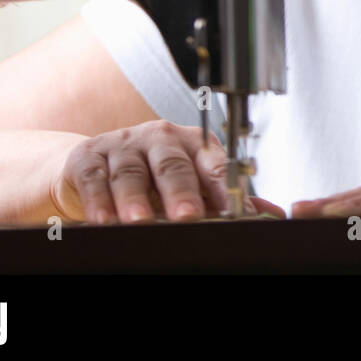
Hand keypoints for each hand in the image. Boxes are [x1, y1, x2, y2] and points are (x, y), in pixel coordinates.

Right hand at [49, 120, 285, 223]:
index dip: (221, 187)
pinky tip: (103, 219)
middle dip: (181, 192)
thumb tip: (271, 213)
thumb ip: (224, 198)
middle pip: (173, 165)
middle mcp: (161, 138)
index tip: (230, 212)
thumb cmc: (152, 177)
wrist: (94, 165)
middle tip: (187, 217)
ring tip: (140, 221)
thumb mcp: (190, 184)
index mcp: (193, 144)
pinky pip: (95, 178)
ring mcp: (124, 145)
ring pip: (132, 172)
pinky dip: (98, 200)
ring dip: (135, 199)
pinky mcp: (89, 156)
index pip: (212, 163)